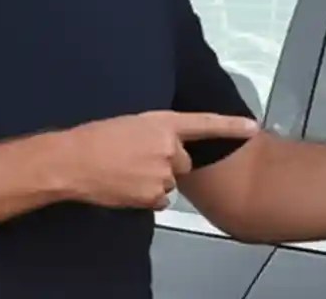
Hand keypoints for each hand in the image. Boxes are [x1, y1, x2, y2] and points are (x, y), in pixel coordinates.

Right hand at [57, 110, 258, 209]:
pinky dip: (146, 197)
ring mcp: (162, 174)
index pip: (204, 124)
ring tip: (126, 172)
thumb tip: (166, 151)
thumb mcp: (131, 125)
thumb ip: (156, 135)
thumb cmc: (96, 138)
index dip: (231, 126)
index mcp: (163, 124)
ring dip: (154, 181)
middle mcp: (169, 148)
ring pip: (169, 183)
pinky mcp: (153, 196)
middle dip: (169, 164)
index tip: (253, 127)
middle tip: (139, 160)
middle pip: (184, 162)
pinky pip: (159, 201)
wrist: (73, 161)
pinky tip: (126, 187)